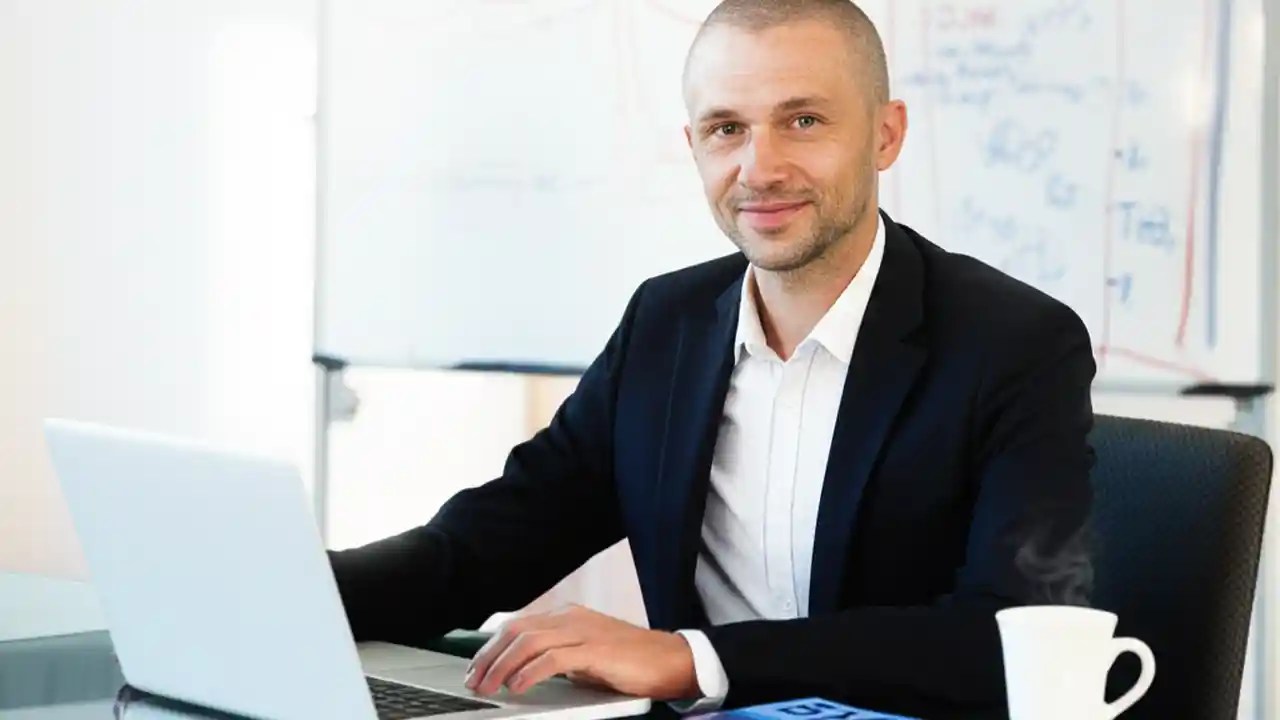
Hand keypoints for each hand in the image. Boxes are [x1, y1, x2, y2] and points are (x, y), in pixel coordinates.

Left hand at [463, 604, 698, 700]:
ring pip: (530, 642)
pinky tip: (518, 686)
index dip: (492, 646)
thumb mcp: (585, 656)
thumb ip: (557, 658)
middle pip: (517, 631)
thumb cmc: (630, 662)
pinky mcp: (596, 650)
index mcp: (567, 616)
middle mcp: (572, 617)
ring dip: (503, 666)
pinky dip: (531, 672)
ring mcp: (584, 631)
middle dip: (490, 657)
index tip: (476, 668)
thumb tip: (522, 672)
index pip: (518, 625)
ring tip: (490, 687)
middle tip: (475, 681)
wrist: (671, 660)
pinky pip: (554, 658)